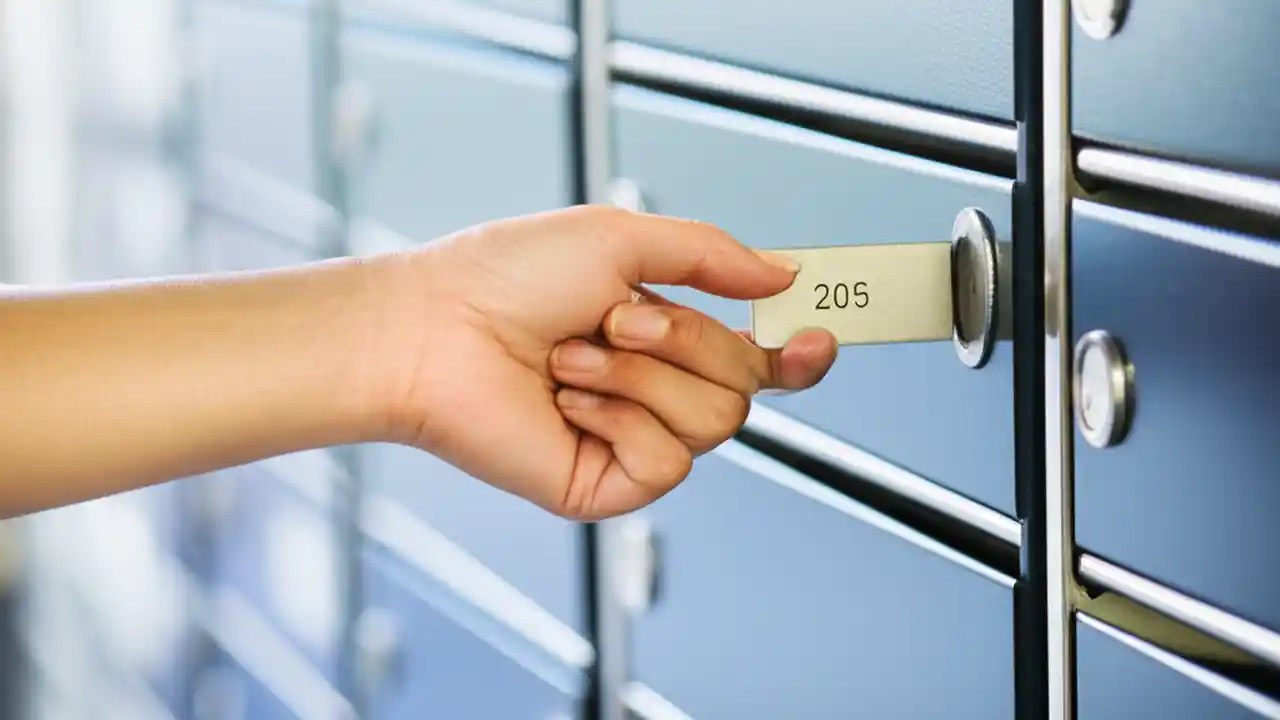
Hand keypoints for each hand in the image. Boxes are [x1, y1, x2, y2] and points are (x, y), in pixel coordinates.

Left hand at [375, 206, 835, 519]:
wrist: (435, 331)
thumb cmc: (504, 277)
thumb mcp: (620, 237)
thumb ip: (711, 252)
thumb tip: (783, 271)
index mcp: (662, 332)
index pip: (755, 355)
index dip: (795, 352)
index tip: (814, 336)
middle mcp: (654, 386)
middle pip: (745, 383)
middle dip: (686, 339)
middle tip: (614, 318)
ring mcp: (633, 437)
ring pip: (715, 421)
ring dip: (642, 375)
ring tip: (574, 359)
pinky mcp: (609, 483)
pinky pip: (669, 460)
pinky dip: (620, 417)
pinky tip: (569, 403)